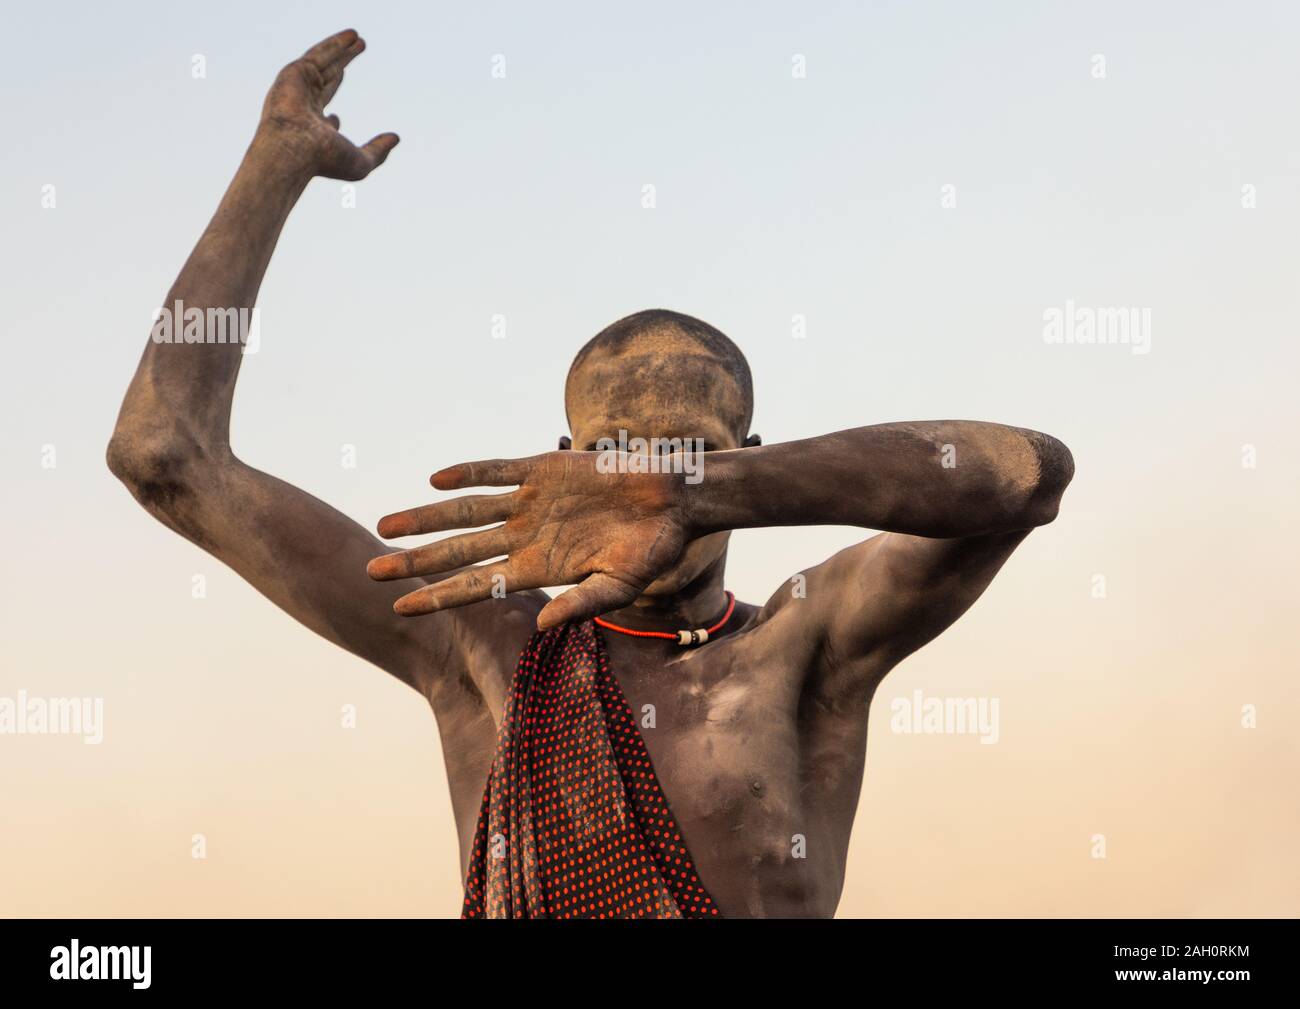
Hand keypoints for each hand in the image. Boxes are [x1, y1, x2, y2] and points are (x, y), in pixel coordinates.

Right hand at [256, 29, 398, 180]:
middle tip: (357, 53)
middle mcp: (302, 107)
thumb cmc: (324, 161)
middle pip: (327, 79)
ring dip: (340, 50)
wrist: (294, 149)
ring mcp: (297, 88)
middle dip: (341, 65)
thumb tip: (395, 138)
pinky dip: (335, 44)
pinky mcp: (294, 72)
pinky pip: (319, 54)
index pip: (322, 120)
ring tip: (358, 38)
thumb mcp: (359, 162)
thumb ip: (377, 151)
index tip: (335, 120)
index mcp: (311, 131)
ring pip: (323, 63)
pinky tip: (351, 36)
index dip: (331, 120)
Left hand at [367, 452, 690, 628]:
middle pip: (458, 551)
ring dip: (426, 518)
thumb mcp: (620, 586)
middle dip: (414, 562)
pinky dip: (468, 473)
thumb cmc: (654, 550)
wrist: (676, 501)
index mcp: (539, 569)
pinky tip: (436, 479)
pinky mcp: (544, 468)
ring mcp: (532, 502)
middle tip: (370, 570)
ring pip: (466, 510)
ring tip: (385, 526)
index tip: (399, 608)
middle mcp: (526, 536)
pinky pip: (497, 471)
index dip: (437, 597)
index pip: (476, 585)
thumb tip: (539, 623)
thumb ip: (580, 604)